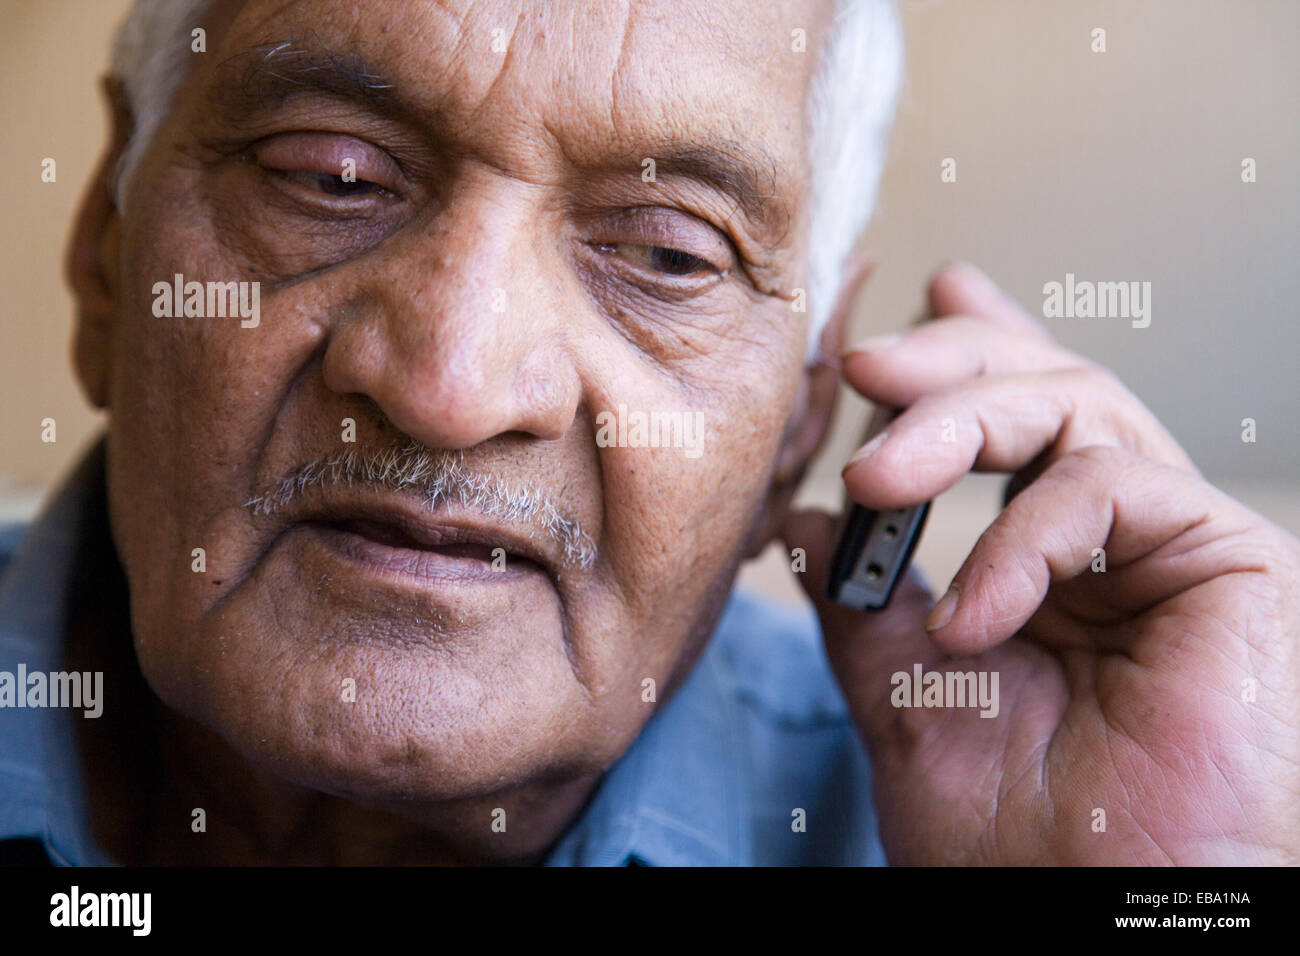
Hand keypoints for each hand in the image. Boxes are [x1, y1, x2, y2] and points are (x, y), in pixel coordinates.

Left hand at [784, 262, 1299, 863]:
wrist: (1106, 917)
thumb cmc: (1026, 842)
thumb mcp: (907, 705)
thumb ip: (864, 606)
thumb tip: (810, 518)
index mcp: (1051, 570)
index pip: (1013, 433)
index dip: (963, 363)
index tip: (893, 332)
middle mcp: (1116, 546)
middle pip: (1043, 390)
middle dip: (946, 364)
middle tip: (863, 365)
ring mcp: (1172, 548)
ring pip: (1078, 404)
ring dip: (960, 421)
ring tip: (878, 476)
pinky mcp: (1228, 560)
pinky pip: (1111, 484)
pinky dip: (1022, 536)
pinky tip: (972, 617)